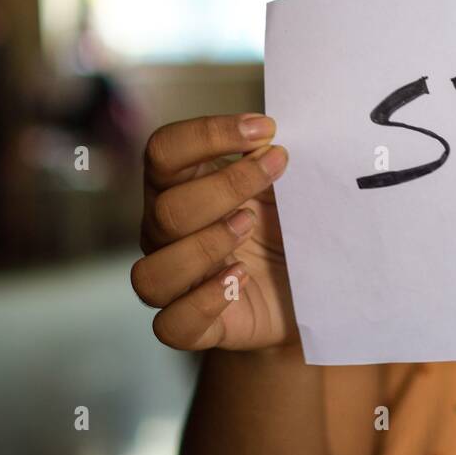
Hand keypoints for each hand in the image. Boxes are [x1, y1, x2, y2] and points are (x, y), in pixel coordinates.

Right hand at [132, 113, 296, 351]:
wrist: (304, 292)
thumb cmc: (283, 228)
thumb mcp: (282, 188)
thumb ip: (270, 159)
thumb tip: (270, 136)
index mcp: (180, 188)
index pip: (164, 151)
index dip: (207, 133)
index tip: (266, 128)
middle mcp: (166, 235)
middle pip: (166, 209)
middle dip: (226, 185)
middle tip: (276, 170)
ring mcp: (177, 283)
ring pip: (151, 274)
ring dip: (204, 246)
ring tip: (250, 226)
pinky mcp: (196, 326)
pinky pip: (172, 324)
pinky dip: (205, 300)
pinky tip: (241, 277)